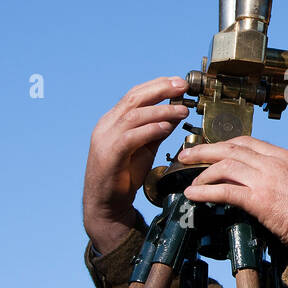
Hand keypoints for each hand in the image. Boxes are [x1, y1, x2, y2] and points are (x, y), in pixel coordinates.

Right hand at [83, 76, 189, 252]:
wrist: (106, 205)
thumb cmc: (124, 176)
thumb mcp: (145, 148)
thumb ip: (157, 130)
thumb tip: (175, 113)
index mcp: (113, 121)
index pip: (135, 95)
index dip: (157, 86)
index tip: (178, 83)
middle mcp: (107, 126)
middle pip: (134, 99)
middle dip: (160, 90)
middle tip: (182, 87)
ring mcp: (105, 139)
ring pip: (134, 116)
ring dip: (161, 110)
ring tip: (182, 110)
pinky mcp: (109, 156)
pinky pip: (130, 137)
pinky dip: (149, 130)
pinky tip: (166, 127)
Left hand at [178, 136, 287, 248]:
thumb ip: (279, 175)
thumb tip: (258, 181)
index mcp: (284, 156)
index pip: (247, 142)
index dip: (224, 144)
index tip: (210, 149)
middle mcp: (273, 162)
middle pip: (231, 148)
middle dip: (205, 150)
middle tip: (187, 155)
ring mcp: (266, 179)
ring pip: (224, 166)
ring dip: (203, 172)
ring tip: (191, 180)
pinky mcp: (259, 199)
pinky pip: (224, 191)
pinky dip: (205, 191)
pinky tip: (193, 194)